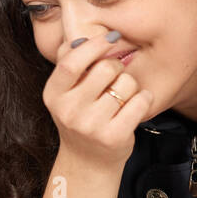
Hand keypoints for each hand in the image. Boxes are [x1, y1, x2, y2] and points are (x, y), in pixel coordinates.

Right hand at [43, 26, 153, 167]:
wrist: (87, 161)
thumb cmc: (79, 117)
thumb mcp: (64, 92)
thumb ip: (68, 62)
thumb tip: (82, 36)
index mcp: (53, 94)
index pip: (71, 62)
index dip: (94, 45)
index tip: (110, 37)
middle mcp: (68, 111)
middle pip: (105, 68)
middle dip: (117, 67)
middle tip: (115, 77)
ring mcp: (90, 126)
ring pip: (126, 84)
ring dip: (131, 85)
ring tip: (121, 97)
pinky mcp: (114, 137)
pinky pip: (140, 101)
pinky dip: (143, 98)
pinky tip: (135, 105)